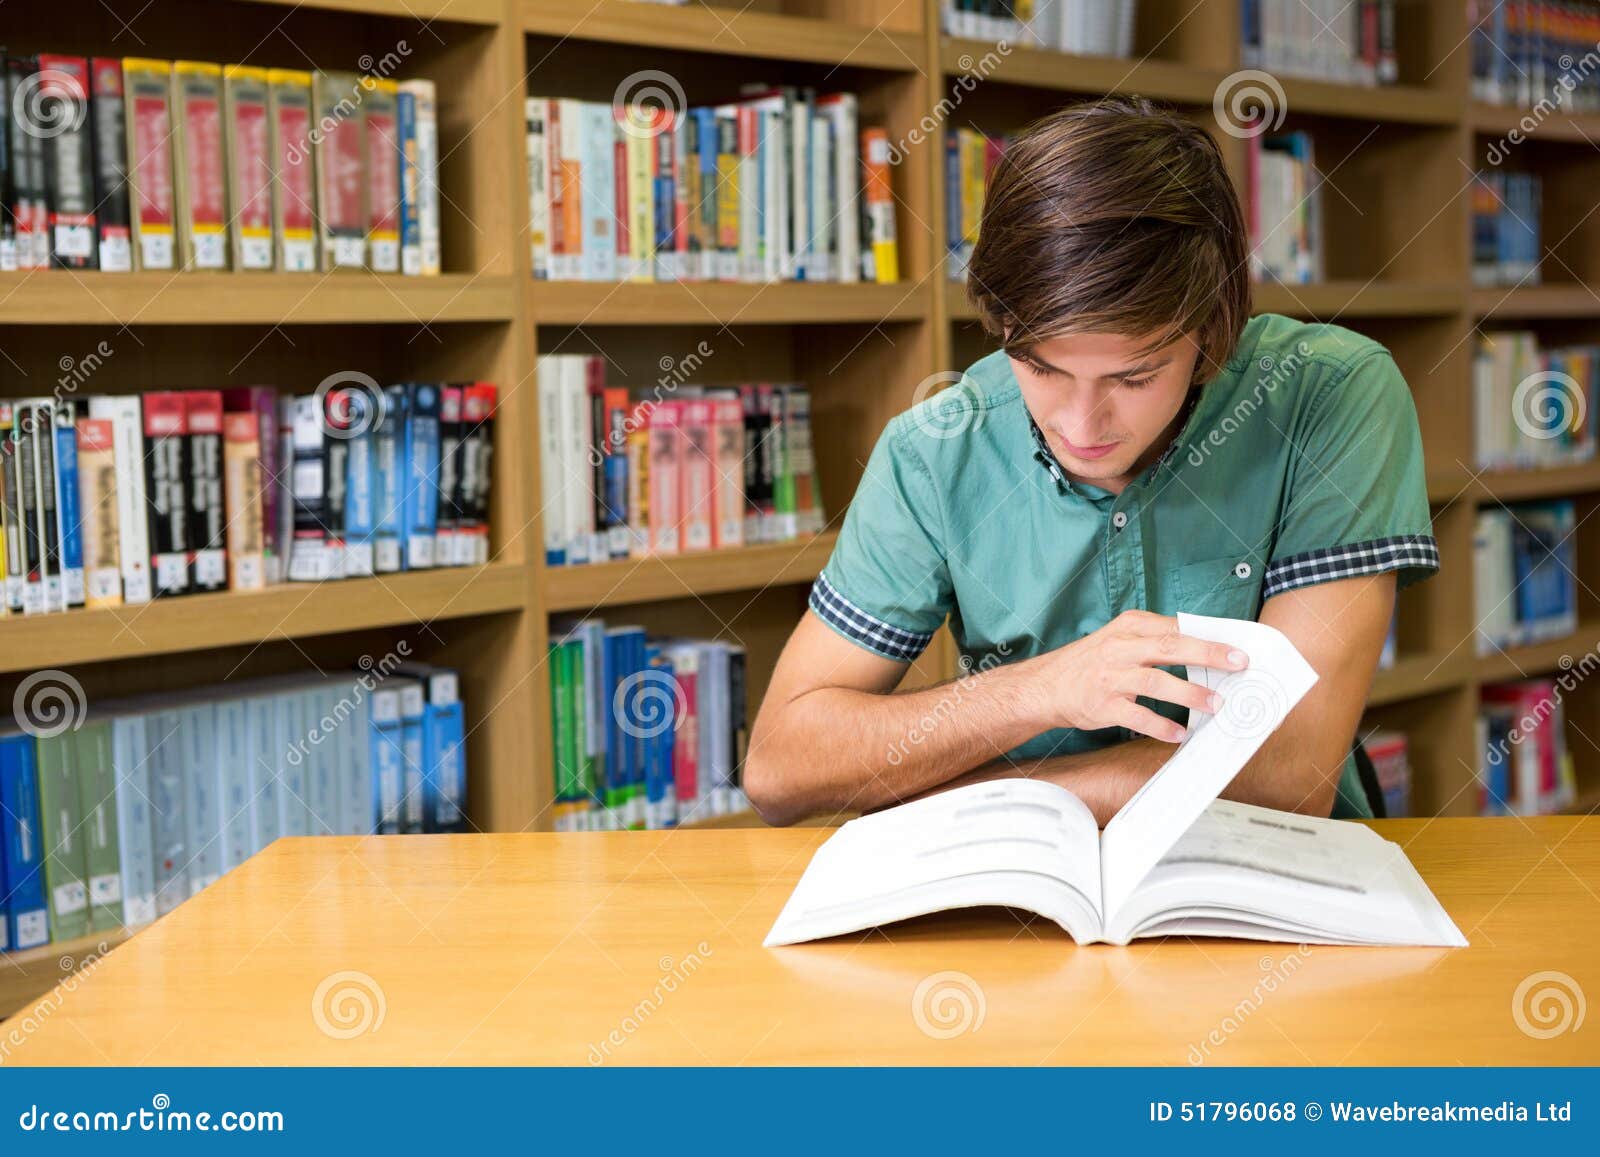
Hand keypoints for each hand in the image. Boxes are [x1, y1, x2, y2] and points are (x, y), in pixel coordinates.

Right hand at [1029, 610, 1248, 742]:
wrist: (1045, 686)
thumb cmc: (1090, 662)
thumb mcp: (1120, 639)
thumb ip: (1156, 640)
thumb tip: (1204, 650)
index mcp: (1129, 627)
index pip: (1176, 628)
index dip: (1208, 637)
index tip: (1236, 647)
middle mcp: (1120, 648)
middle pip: (1170, 647)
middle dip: (1207, 655)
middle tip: (1238, 664)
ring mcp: (1110, 677)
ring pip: (1155, 682)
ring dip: (1189, 694)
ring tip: (1215, 704)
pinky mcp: (1103, 706)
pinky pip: (1138, 717)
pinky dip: (1161, 726)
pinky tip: (1179, 734)